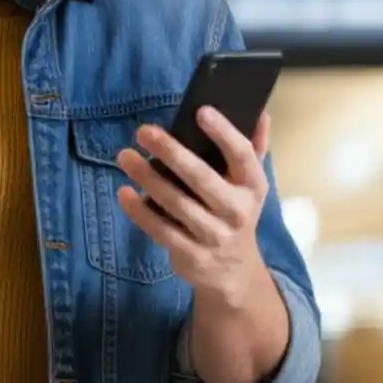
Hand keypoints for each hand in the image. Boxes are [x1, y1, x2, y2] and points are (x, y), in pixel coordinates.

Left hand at [115, 107, 272, 304]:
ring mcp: (213, 235)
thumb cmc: (235, 212)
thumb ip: (253, 148)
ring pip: (176, 203)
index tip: (201, 111)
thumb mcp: (249, 185)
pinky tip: (123, 191)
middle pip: (201, 178)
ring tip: (125, 156)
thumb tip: (259, 112)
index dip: (224, 133)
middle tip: (144, 131)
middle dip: (171, 152)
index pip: (242, 155)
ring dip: (147, 177)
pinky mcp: (191, 254)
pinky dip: (139, 211)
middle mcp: (237, 211)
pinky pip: (161, 230)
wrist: (234, 271)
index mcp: (252, 187)